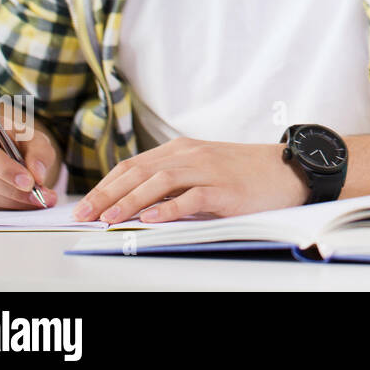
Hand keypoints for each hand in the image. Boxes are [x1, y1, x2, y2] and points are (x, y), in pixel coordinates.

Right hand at [0, 95, 60, 208]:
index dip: (5, 168)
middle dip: (13, 190)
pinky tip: (19, 203)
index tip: (29, 182)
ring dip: (11, 201)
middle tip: (40, 196)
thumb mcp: (34, 139)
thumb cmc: (16, 140)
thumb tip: (37, 174)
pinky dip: (0, 207)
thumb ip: (40, 153)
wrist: (4, 149)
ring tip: (37, 200)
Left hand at [72, 136, 307, 223]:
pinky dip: (170, 208)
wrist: (287, 170)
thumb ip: (172, 181)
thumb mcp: (203, 170)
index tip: (83, 206)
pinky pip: (192, 197)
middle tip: (84, 216)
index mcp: (181, 149)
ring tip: (109, 219)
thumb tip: (134, 204)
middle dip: (107, 195)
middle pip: (139, 172)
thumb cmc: (244, 174)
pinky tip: (152, 219)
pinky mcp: (225, 189)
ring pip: (160, 182)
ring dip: (131, 201)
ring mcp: (208, 170)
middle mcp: (190, 155)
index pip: (132, 165)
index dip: (104, 185)